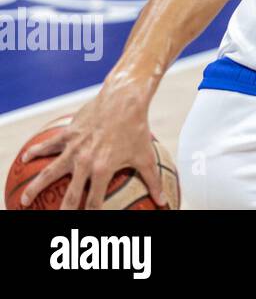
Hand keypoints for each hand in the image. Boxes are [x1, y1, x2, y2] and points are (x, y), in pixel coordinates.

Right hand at [19, 86, 166, 209]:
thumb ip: (153, 181)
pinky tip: (24, 160)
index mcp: (103, 170)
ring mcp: (73, 148)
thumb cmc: (137, 130)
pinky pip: (47, 145)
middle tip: (55, 218)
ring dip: (35, 188)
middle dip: (62, 210)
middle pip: (69, 194)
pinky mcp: (67, 134)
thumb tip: (164, 202)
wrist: (124, 100)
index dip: (91, 215)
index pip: (94, 202)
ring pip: (49, 173)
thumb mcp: (146, 157)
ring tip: (24, 201)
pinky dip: (34, 153)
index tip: (85, 222)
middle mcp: (85, 162)